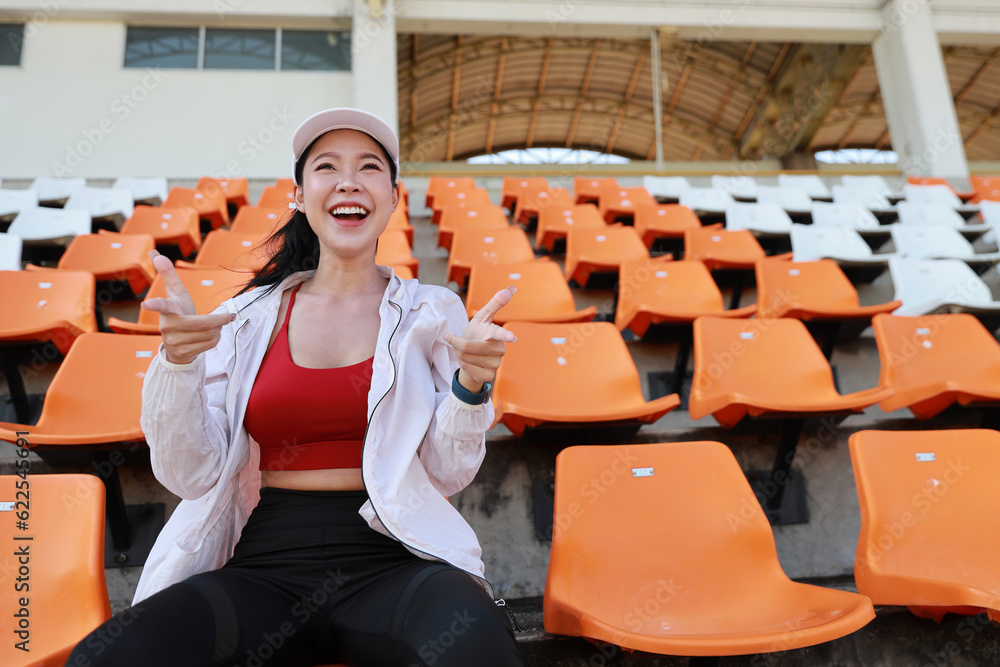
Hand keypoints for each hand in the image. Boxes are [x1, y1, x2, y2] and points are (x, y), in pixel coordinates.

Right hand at [141, 250, 233, 364]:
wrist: (177, 343)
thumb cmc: (179, 313)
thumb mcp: (176, 294)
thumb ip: (168, 274)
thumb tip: (155, 252)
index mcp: (168, 310)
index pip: (161, 306)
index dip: (154, 305)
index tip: (146, 304)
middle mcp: (167, 326)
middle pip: (202, 323)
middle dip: (219, 319)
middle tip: (227, 315)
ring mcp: (174, 341)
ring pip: (209, 334)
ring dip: (218, 329)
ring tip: (214, 326)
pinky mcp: (183, 353)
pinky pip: (209, 344)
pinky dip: (216, 338)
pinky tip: (210, 336)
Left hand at [445, 286, 517, 392]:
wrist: (470, 354)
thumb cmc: (477, 332)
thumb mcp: (482, 317)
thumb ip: (495, 303)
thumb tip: (512, 288)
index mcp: (495, 334)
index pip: (499, 334)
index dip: (505, 335)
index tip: (512, 337)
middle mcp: (499, 349)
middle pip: (468, 347)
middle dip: (457, 344)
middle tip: (457, 341)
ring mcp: (495, 364)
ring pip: (466, 358)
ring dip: (459, 355)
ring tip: (464, 352)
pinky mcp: (489, 376)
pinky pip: (468, 369)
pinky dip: (463, 365)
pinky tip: (469, 363)